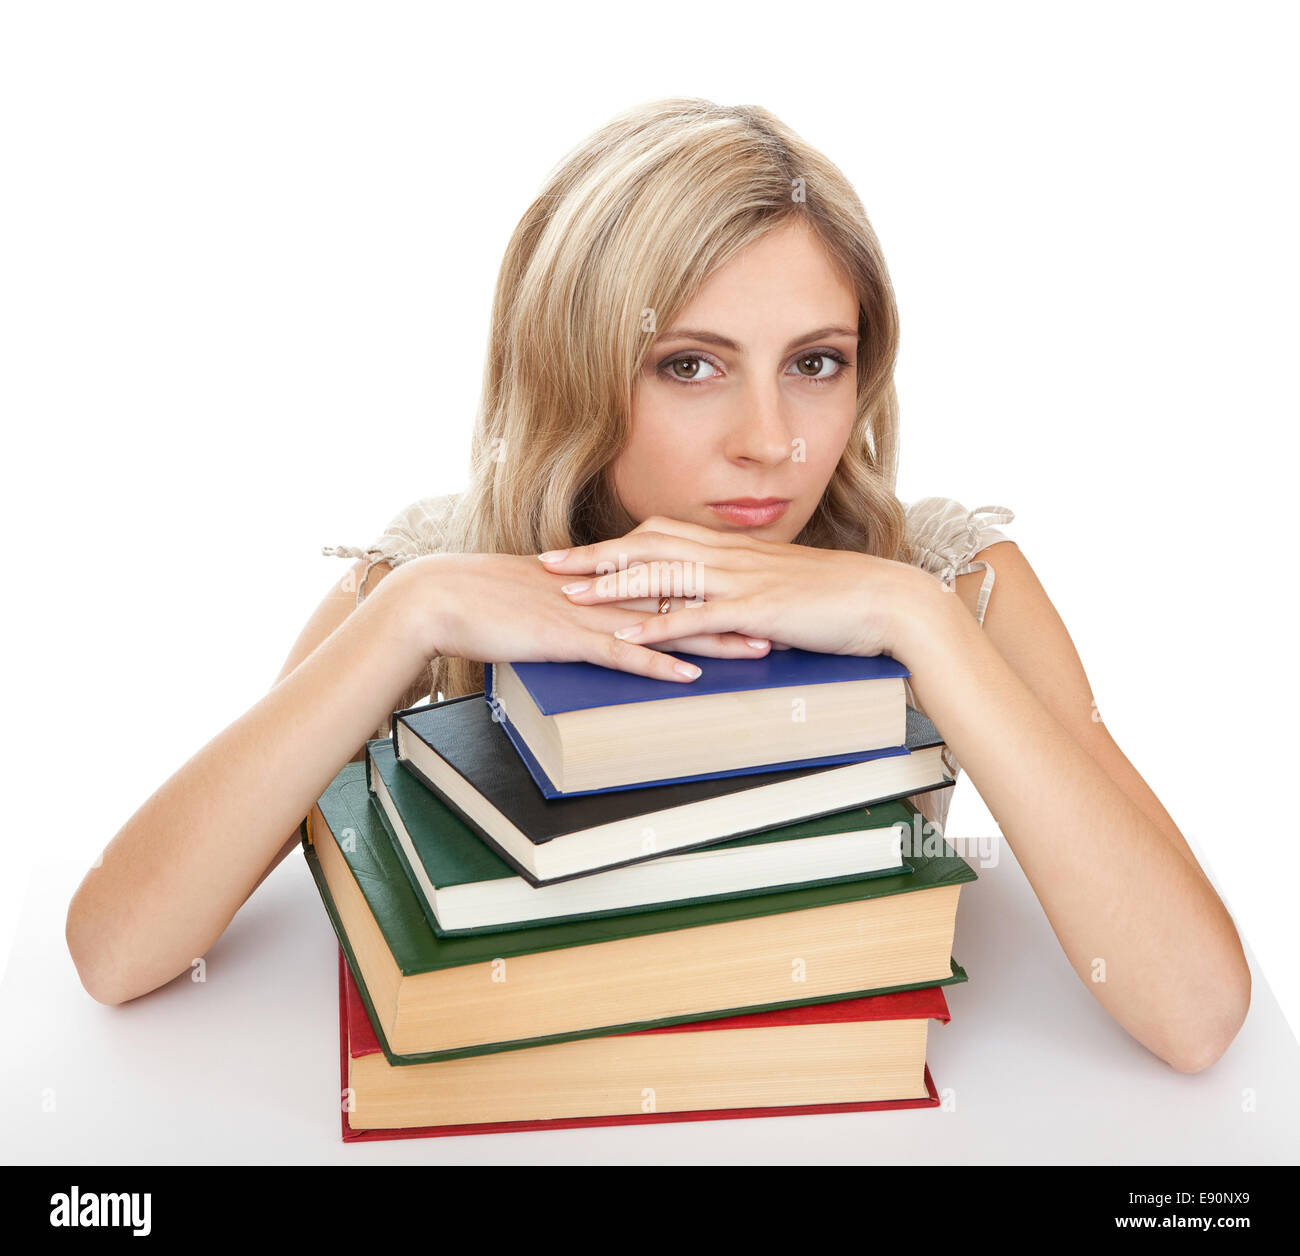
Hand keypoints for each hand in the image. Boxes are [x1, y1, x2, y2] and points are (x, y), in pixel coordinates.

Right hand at [395, 551, 776, 682]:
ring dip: (714, 637)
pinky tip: (689, 675)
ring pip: (665, 625)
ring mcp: (591, 613)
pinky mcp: (568, 638)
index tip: (758, 594)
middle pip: (685, 598)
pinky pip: (622, 655)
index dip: (719, 587)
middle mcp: (606, 590)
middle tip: (781, 618)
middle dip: (735, 609)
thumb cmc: (490, 601)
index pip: (674, 580)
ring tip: (758, 648)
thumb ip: (584, 602)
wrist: (443, 598)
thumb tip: (609, 614)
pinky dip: (658, 665)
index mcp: (605, 578)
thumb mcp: (548, 597)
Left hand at [539, 515, 930, 659]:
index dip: (616, 542)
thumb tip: (725, 604)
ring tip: (568, 597)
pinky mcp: (755, 610)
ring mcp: (741, 581)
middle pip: (647, 546)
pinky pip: (696, 618)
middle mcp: (730, 557)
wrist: (887, 600)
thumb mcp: (785, 586)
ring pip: (661, 577)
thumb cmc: (841, 598)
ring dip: (610, 587)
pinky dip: (657, 628)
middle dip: (593, 555)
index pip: (662, 536)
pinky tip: (626, 638)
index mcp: (734, 550)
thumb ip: (749, 590)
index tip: (578, 550)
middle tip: (547, 562)